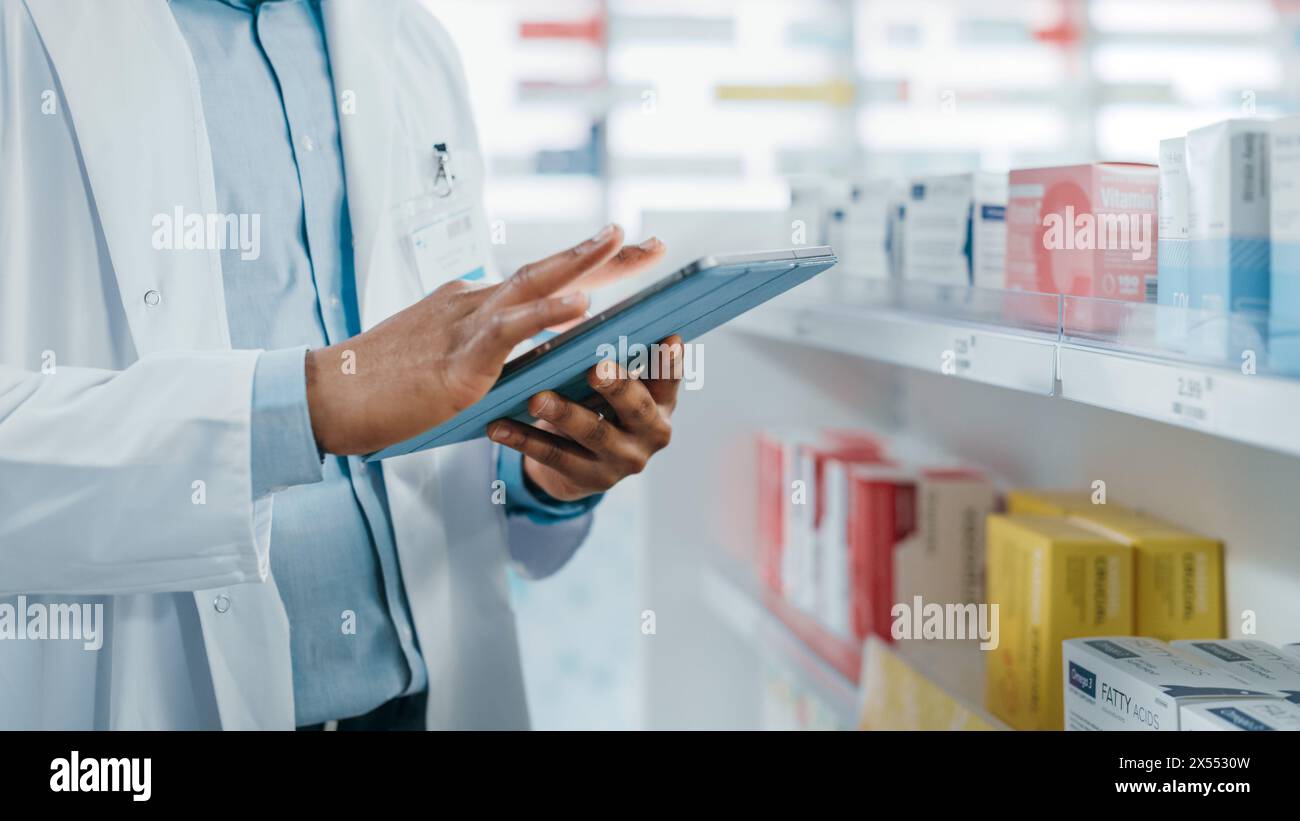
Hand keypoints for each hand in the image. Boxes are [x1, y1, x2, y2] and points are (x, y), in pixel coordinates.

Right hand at [305, 224, 663, 454]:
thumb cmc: (382, 383)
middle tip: (650, 241)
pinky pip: (511, 330)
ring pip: (533, 286)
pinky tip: (582, 306)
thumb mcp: (443, 359)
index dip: (587, 265)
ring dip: (582, 266)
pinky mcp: (458, 360)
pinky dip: (548, 314)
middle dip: (604, 257)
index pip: (540, 279)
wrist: (329, 395)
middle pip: (548, 271)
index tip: (626, 251)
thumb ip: (484, 354)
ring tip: (623, 245)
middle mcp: (473, 304)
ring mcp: (465, 327)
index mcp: (472, 304)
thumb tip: (524, 358)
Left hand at [487, 334, 684, 501]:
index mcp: (662, 402)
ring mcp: (622, 460)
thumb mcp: (620, 384)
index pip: (670, 378)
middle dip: (617, 387)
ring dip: (563, 414)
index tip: (667, 339)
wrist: (583, 463)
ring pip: (593, 434)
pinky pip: (553, 456)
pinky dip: (523, 440)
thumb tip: (594, 308)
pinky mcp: (589, 480)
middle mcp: (651, 434)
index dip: (670, 363)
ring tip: (536, 398)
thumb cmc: (601, 405)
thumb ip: (620, 357)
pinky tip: (498, 426)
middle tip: (596, 369)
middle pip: (636, 408)